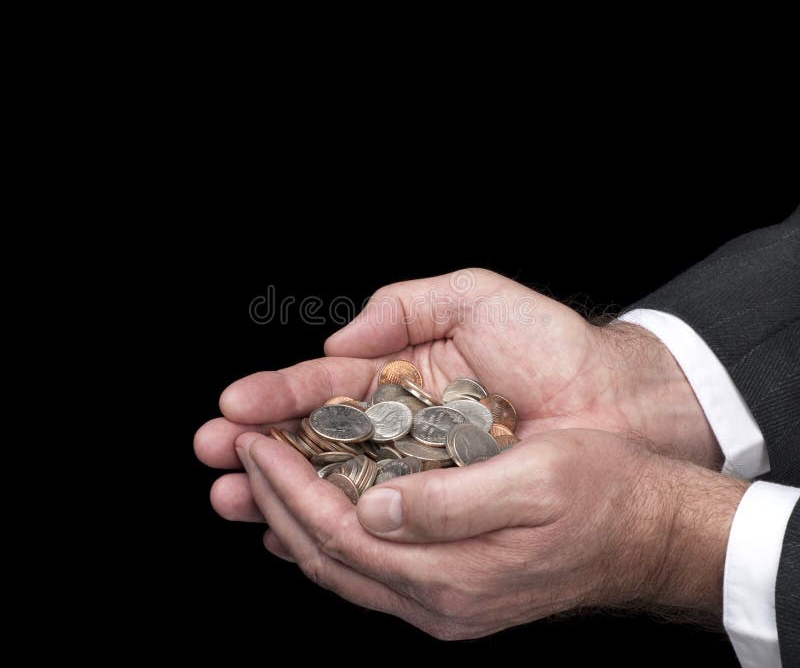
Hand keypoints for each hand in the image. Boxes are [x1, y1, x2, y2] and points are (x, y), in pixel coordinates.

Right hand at [195, 270, 720, 520]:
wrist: (614, 399)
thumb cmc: (550, 343)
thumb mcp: (474, 300)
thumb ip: (404, 307)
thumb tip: (337, 343)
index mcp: (400, 373)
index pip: (325, 388)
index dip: (277, 398)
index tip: (233, 408)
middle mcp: (400, 427)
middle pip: (316, 442)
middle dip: (261, 451)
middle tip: (211, 456)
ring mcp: (419, 470)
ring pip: (336, 488)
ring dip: (282, 495)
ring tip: (233, 499)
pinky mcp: (445, 511)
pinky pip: (380, 526)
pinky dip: (335, 530)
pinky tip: (292, 535)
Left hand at [234, 428, 746, 638]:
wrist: (649, 533)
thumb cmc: (602, 493)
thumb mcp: (537, 482)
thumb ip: (452, 505)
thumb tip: (377, 507)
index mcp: (455, 573)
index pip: (341, 532)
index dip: (290, 486)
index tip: (255, 441)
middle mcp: (439, 600)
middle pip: (327, 556)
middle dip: (272, 501)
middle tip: (234, 454)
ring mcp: (444, 602)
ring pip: (341, 568)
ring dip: (290, 520)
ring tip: (253, 481)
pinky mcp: (452, 589)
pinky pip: (368, 569)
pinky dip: (328, 536)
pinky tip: (309, 515)